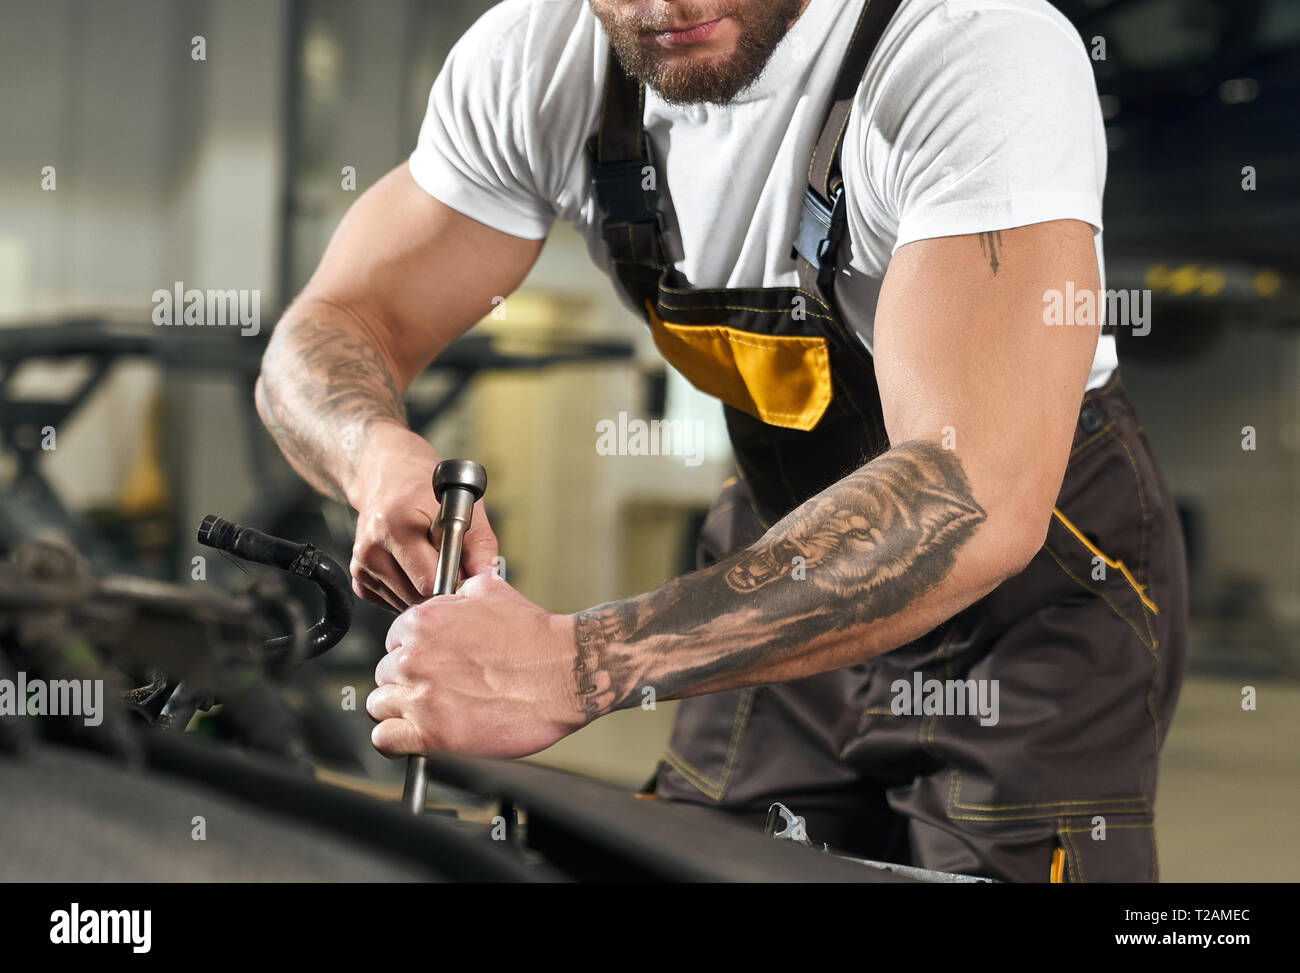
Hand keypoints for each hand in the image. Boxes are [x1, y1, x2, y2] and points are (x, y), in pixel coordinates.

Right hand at [346, 423, 498, 611]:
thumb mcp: (463, 505)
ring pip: (405, 603)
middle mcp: (372, 547)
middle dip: (440, 587)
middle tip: (449, 563)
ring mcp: (361, 564)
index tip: (464, 573)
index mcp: (396, 525)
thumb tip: (489, 578)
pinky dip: (408, 591)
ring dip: (424, 591)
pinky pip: (392, 601)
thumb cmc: (427, 487)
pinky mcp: (358, 577)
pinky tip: (412, 566)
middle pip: (417, 597)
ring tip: (429, 559)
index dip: (454, 582)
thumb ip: (480, 545)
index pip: (430, 582)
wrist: (387, 473)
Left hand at [366, 573, 584, 757]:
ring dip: (400, 710)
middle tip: (437, 689)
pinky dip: (396, 741)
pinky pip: (385, 740)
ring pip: (379, 706)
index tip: (430, 664)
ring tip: (429, 713)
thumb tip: (454, 590)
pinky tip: (415, 737)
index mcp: (423, 621)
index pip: (392, 640)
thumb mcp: (495, 592)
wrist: (565, 673)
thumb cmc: (536, 638)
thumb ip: (462, 592)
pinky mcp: (431, 733)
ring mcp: (421, 696)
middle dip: (408, 681)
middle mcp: (415, 657)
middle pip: (384, 673)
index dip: (412, 653)